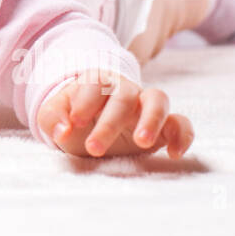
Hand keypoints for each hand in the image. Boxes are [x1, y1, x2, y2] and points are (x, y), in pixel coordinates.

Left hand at [36, 68, 193, 158]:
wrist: (90, 126)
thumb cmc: (72, 118)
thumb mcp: (54, 116)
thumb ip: (52, 118)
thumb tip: (63, 129)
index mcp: (97, 82)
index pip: (95, 83)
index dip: (85, 101)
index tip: (74, 123)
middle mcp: (124, 90)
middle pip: (124, 96)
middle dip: (109, 123)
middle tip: (94, 148)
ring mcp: (145, 106)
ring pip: (158, 99)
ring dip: (152, 119)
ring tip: (142, 143)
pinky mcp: (164, 126)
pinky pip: (181, 123)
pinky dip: (182, 135)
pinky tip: (173, 154)